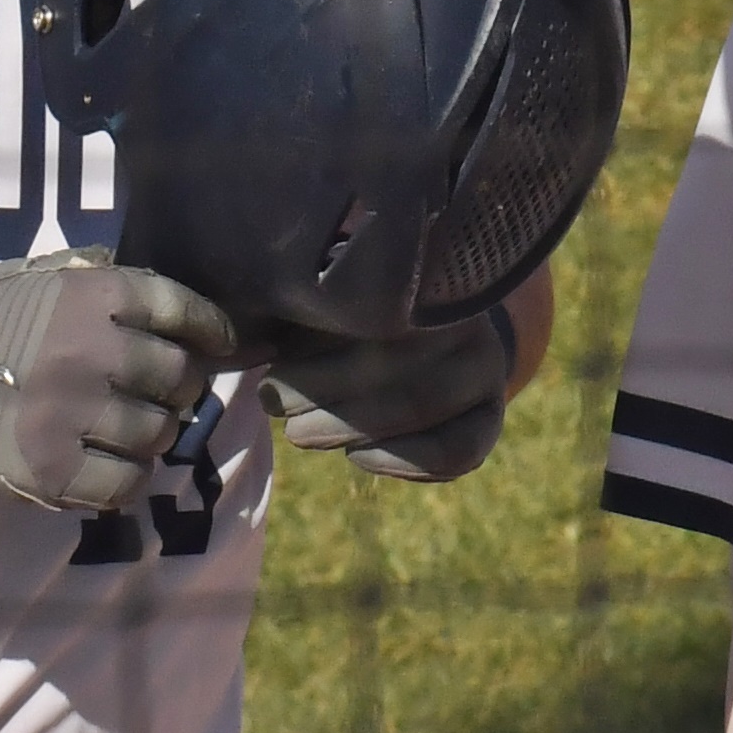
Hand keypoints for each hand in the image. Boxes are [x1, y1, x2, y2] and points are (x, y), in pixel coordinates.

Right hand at [0, 250, 236, 510]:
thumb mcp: (21, 279)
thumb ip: (83, 275)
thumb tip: (140, 281)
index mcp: (84, 297)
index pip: (178, 307)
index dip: (208, 327)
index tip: (215, 343)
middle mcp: (88, 350)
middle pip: (179, 375)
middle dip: (177, 386)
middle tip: (161, 395)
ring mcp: (73, 413)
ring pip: (159, 433)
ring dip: (152, 435)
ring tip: (128, 432)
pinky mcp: (55, 470)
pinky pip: (128, 483)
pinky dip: (128, 478)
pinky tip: (109, 467)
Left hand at [260, 310, 514, 481]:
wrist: (424, 319)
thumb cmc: (350, 302)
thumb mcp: (322, 291)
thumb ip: (292, 303)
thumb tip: (241, 339)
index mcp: (424, 270)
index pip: (375, 320)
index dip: (317, 362)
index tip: (270, 378)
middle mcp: (464, 312)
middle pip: (393, 362)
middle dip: (325, 396)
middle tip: (275, 408)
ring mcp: (486, 363)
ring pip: (425, 406)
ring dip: (353, 428)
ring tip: (299, 434)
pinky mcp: (491, 411)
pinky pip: (461, 449)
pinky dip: (409, 461)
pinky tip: (359, 458)